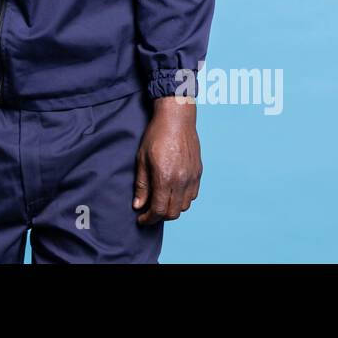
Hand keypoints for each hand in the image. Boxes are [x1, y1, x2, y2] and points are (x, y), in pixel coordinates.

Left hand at [132, 95, 201, 223]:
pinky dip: (183, 200)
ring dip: (172, 209)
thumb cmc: (156, 135)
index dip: (149, 219)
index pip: (159, 210)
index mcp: (165, 178)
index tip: (141, 219)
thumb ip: (141, 185)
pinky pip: (193, 195)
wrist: (177, 118)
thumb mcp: (142, 159)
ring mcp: (192, 177)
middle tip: (149, 213)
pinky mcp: (198, 173)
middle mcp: (181, 181)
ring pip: (184, 206)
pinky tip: (173, 192)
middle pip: (173, 212)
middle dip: (159, 217)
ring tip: (161, 202)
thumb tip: (138, 205)